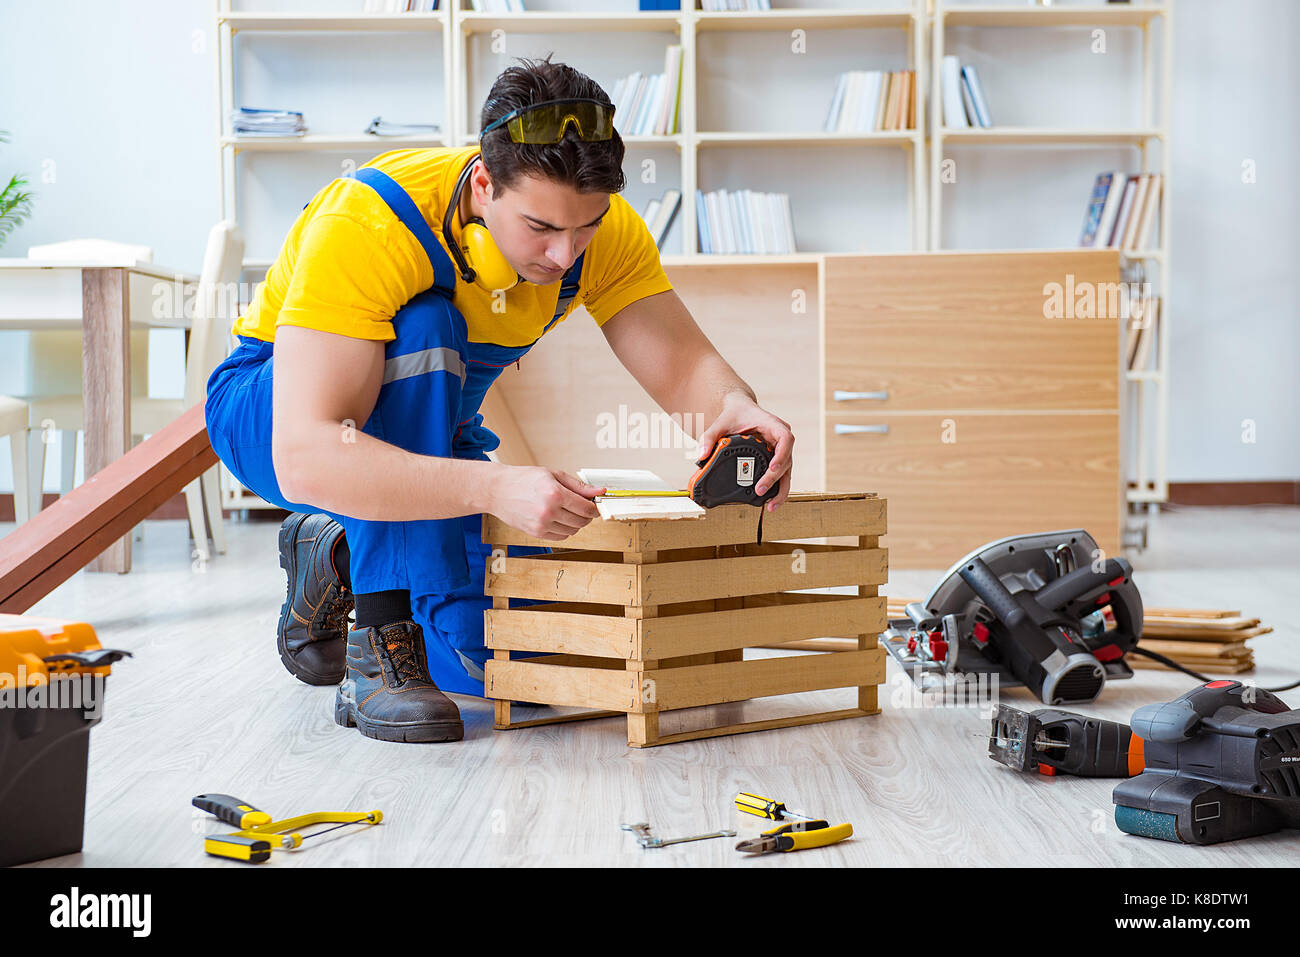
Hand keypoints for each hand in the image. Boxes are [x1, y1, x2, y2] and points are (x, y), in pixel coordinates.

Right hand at [488, 465, 606, 540]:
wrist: (497, 491)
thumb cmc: (523, 479)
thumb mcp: (553, 475)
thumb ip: (578, 485)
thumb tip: (599, 491)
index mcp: (555, 493)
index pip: (586, 508)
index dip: (594, 508)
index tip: (594, 506)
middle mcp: (549, 511)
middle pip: (581, 521)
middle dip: (587, 516)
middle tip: (583, 508)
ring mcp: (542, 524)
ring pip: (572, 531)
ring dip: (575, 523)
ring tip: (567, 511)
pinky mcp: (536, 533)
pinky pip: (560, 537)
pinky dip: (564, 530)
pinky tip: (558, 518)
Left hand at [695, 393, 794, 511]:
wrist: (740, 410)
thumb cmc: (735, 414)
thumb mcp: (720, 423)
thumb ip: (709, 437)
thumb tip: (701, 456)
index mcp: (773, 425)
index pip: (785, 439)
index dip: (781, 455)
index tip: (772, 468)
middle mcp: (781, 438)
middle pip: (787, 461)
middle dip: (776, 479)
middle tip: (760, 491)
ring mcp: (781, 450)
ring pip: (787, 472)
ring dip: (781, 490)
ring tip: (771, 506)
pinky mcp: (776, 459)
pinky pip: (781, 475)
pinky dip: (777, 488)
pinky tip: (770, 502)